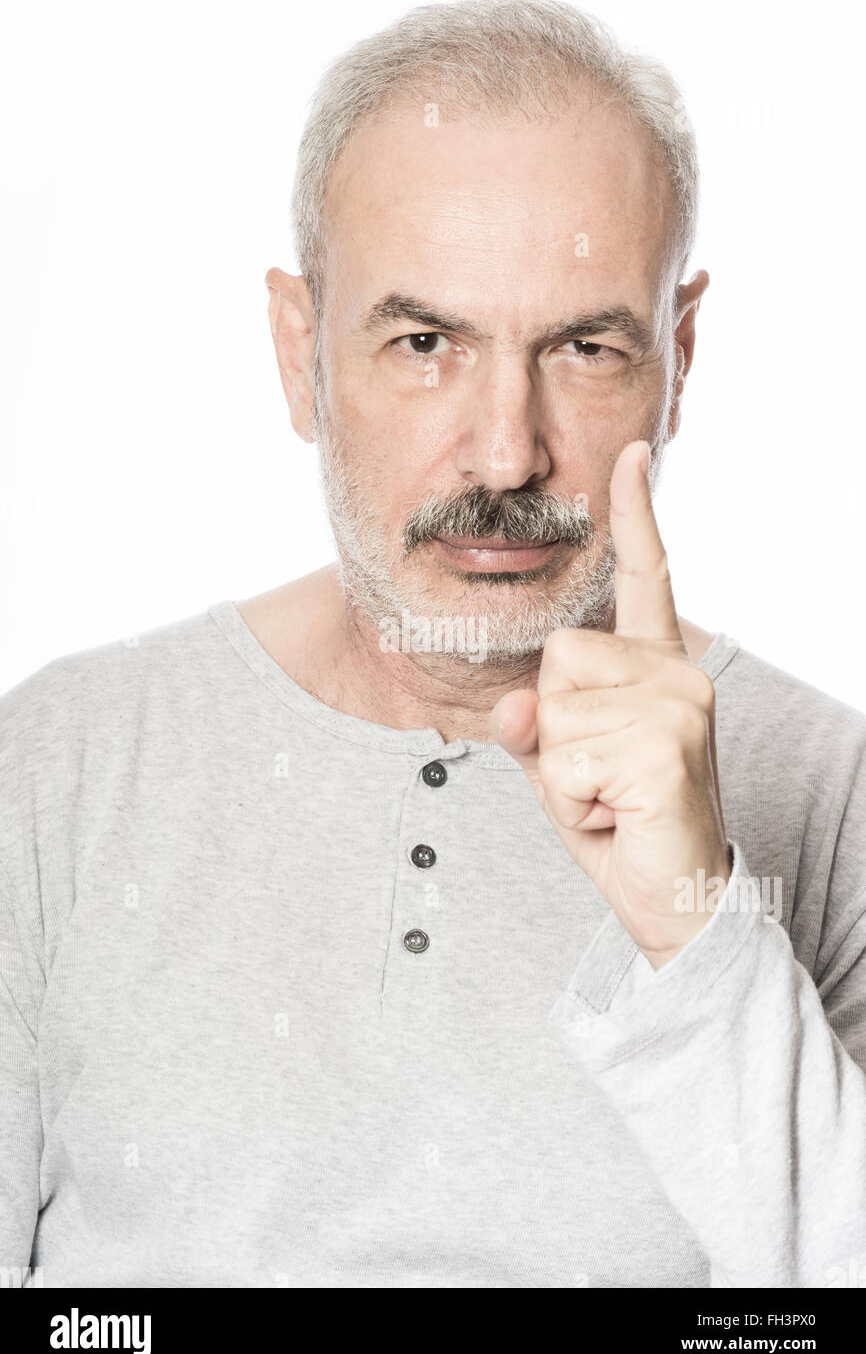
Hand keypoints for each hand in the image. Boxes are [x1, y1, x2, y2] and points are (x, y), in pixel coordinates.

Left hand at [490, 440, 730, 968]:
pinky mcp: (665, 745)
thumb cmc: (621, 823)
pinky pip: (563, 759)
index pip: (645, 578)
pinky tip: (615, 813)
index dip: (633, 516)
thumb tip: (511, 704)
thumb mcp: (561, 765)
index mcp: (656, 665)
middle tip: (598, 777)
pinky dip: (571, 800)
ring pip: (553, 712)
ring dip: (561, 772)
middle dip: (552, 729)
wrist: (675, 899)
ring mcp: (678, 706)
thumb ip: (532, 722)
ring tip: (608, 797)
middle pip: (556, 658)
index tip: (629, 454)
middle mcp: (677, 672)